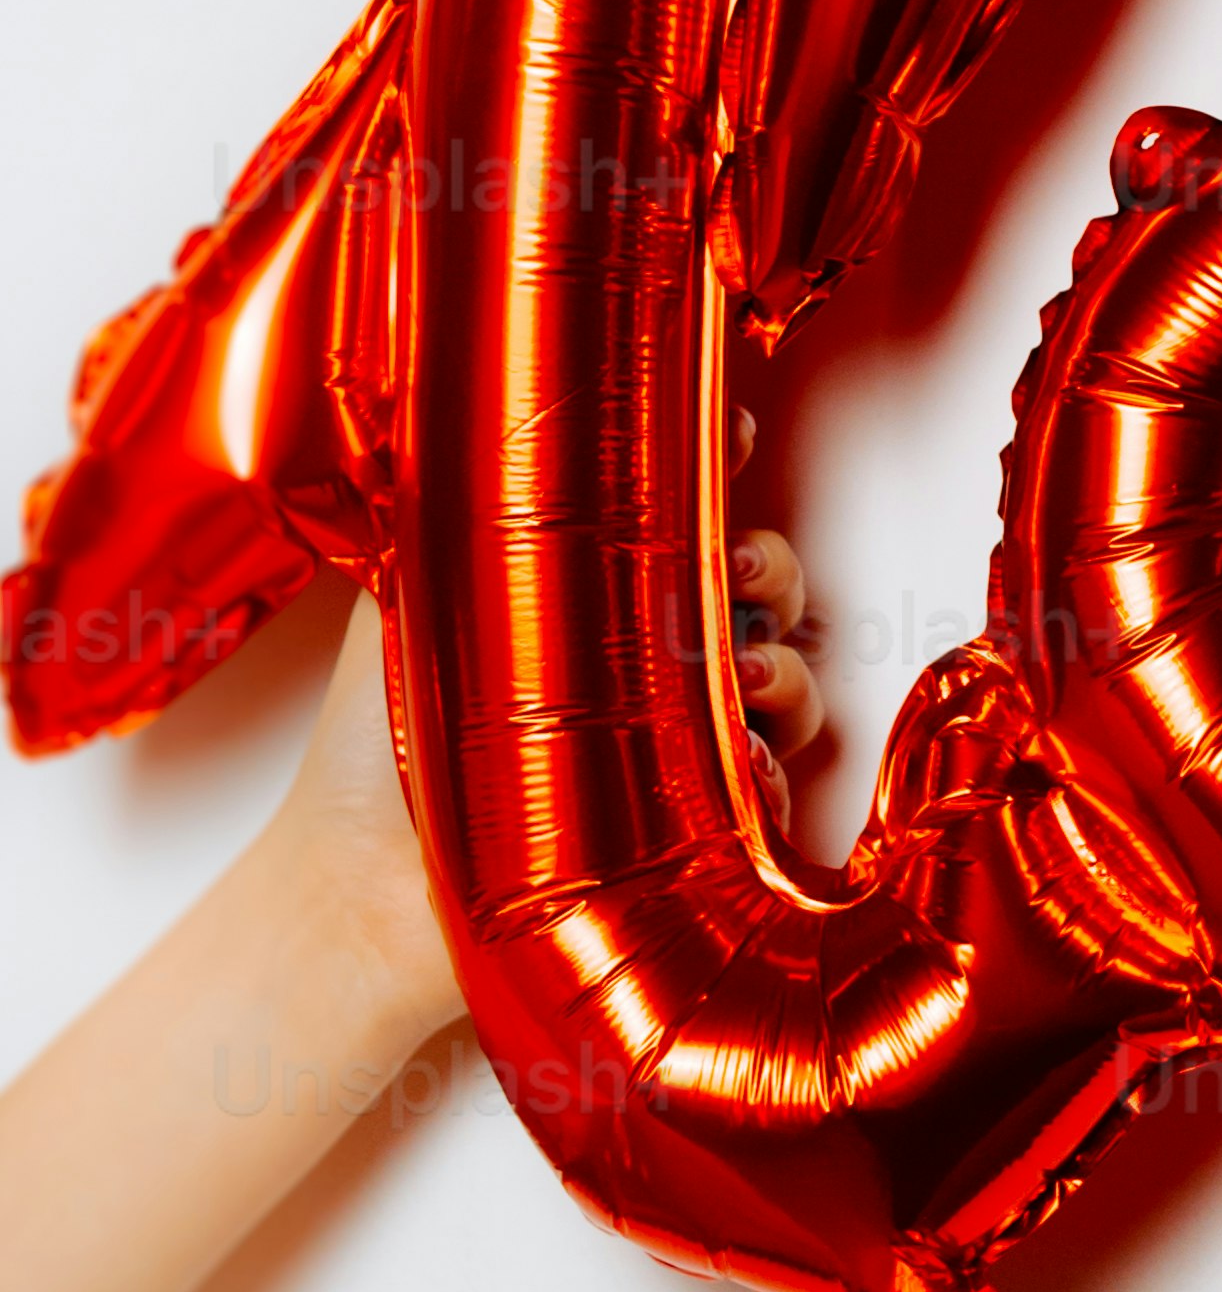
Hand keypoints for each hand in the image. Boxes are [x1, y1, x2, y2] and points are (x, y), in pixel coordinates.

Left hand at [266, 439, 821, 1047]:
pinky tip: (742, 760)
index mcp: (586, 595)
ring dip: (789, 662)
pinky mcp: (697, 824)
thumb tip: (467, 408)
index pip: (676, 514)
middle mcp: (645, 661)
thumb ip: (445, 512)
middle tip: (740, 565)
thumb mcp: (402, 598)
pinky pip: (780, 779)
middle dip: (771, 562)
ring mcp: (678, 743)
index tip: (730, 432)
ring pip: (788, 675)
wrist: (363, 883)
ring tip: (748, 676)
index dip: (716, 465)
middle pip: (756, 587)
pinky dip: (779, 761)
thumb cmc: (367, 748)